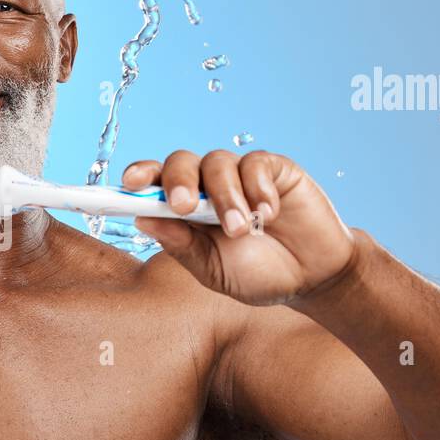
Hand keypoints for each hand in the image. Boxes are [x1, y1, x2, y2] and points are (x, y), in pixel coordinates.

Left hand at [128, 149, 354, 305]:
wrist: (311, 277)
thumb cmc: (257, 274)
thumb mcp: (213, 270)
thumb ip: (181, 245)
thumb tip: (142, 220)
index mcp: (183, 210)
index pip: (153, 183)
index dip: (139, 177)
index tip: (128, 183)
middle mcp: (206, 186)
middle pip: (180, 162)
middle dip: (178, 181)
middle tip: (185, 207)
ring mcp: (239, 175)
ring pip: (216, 163)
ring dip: (225, 197)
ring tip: (242, 229)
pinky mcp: (273, 169)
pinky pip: (255, 163)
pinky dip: (258, 188)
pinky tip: (269, 214)